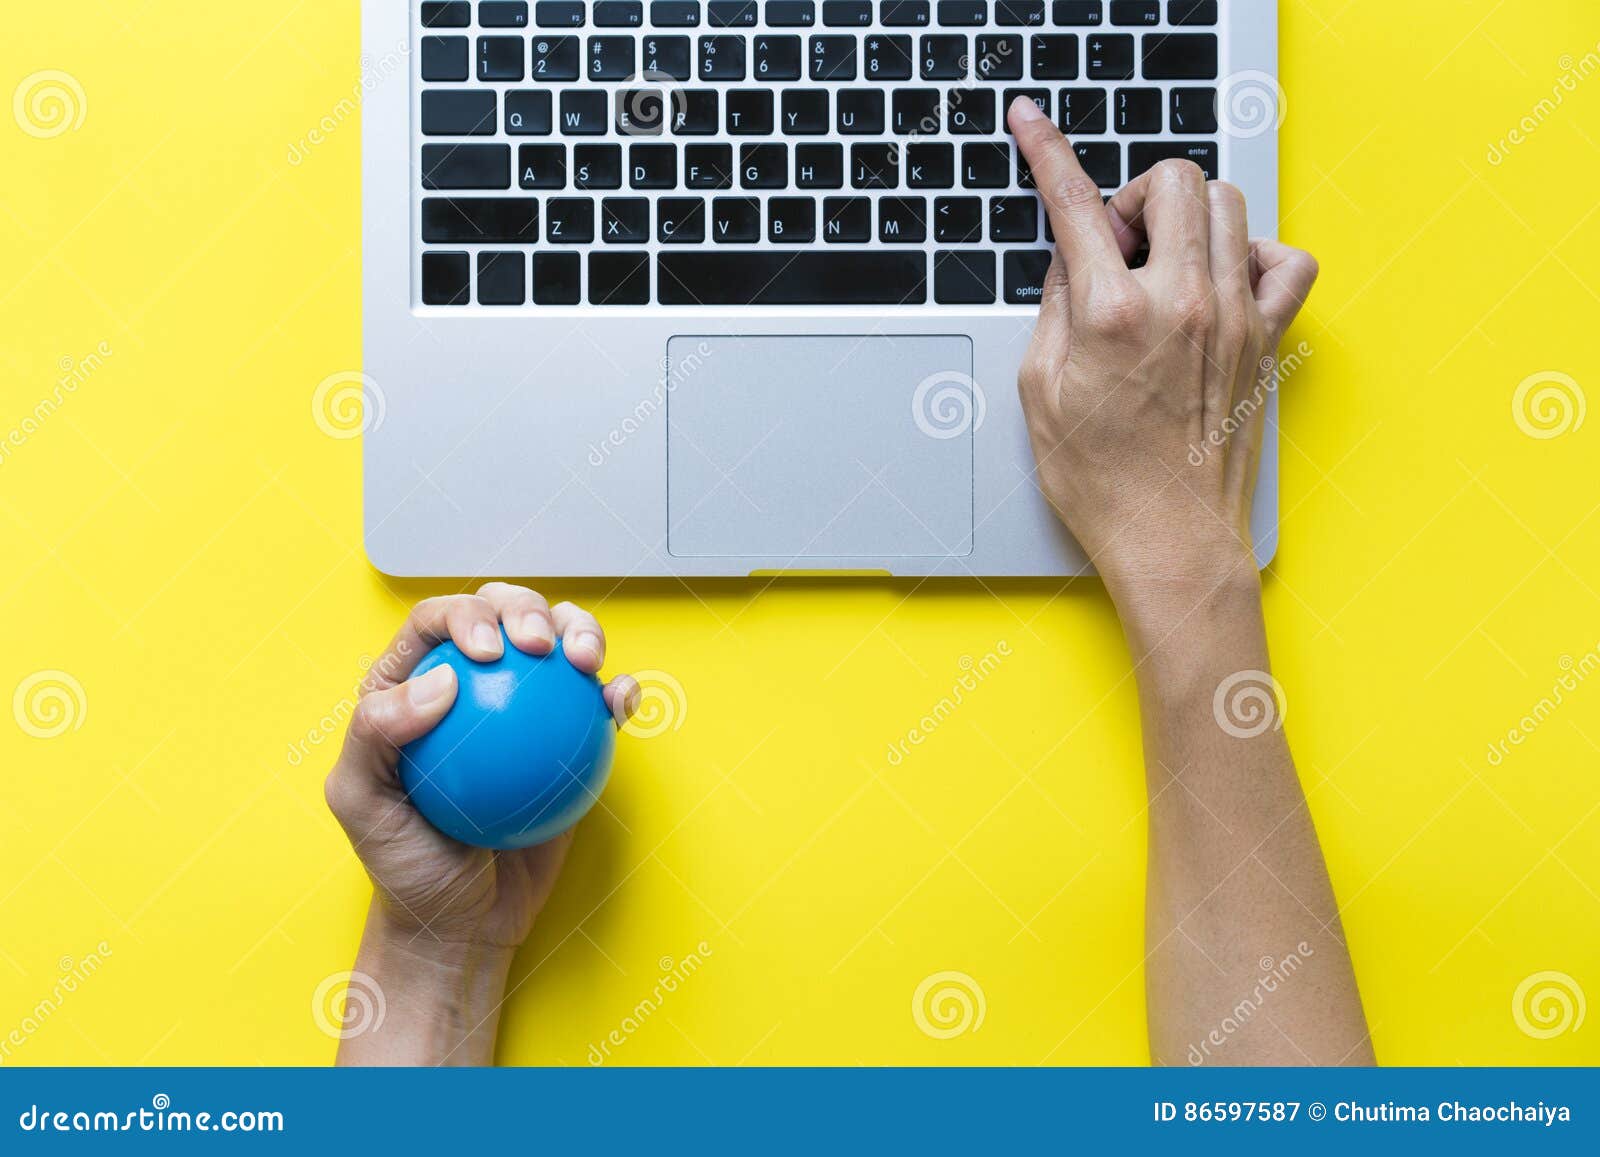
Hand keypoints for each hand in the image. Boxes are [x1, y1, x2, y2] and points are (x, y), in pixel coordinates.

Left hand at [324, 584, 638, 953]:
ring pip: (558, 641)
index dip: (464, 613)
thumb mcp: (360, 805)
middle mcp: (472, 682)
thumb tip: (443, 680)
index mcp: (410, 683)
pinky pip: (598, 702)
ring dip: (581, 630)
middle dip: (526, 607)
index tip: (488, 651)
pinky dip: (616, 690)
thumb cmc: (403, 863)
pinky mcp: (569, 738)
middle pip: (503, 612)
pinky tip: (620, 699)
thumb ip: (377, 733)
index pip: (436, 623)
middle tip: (537, 645)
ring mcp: (526, 708)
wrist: (462, 920)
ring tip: (585, 660)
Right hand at [1007, 98, 1318, 611]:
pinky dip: (1256, 255)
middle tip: (1117, 243)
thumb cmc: (1102, 483)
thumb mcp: (1040, 392)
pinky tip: (1223, 281)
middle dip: (1136, 195)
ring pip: (1228, 207)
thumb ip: (1054, 309)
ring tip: (1162, 267)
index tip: (1030, 123)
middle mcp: (1182, 303)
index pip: (1076, 204)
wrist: (1170, 541)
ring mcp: (1234, 318)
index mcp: (1113, 314)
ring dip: (1188, 218)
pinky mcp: (1266, 342)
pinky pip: (1287, 262)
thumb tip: (1071, 261)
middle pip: (1175, 181)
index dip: (1045, 151)